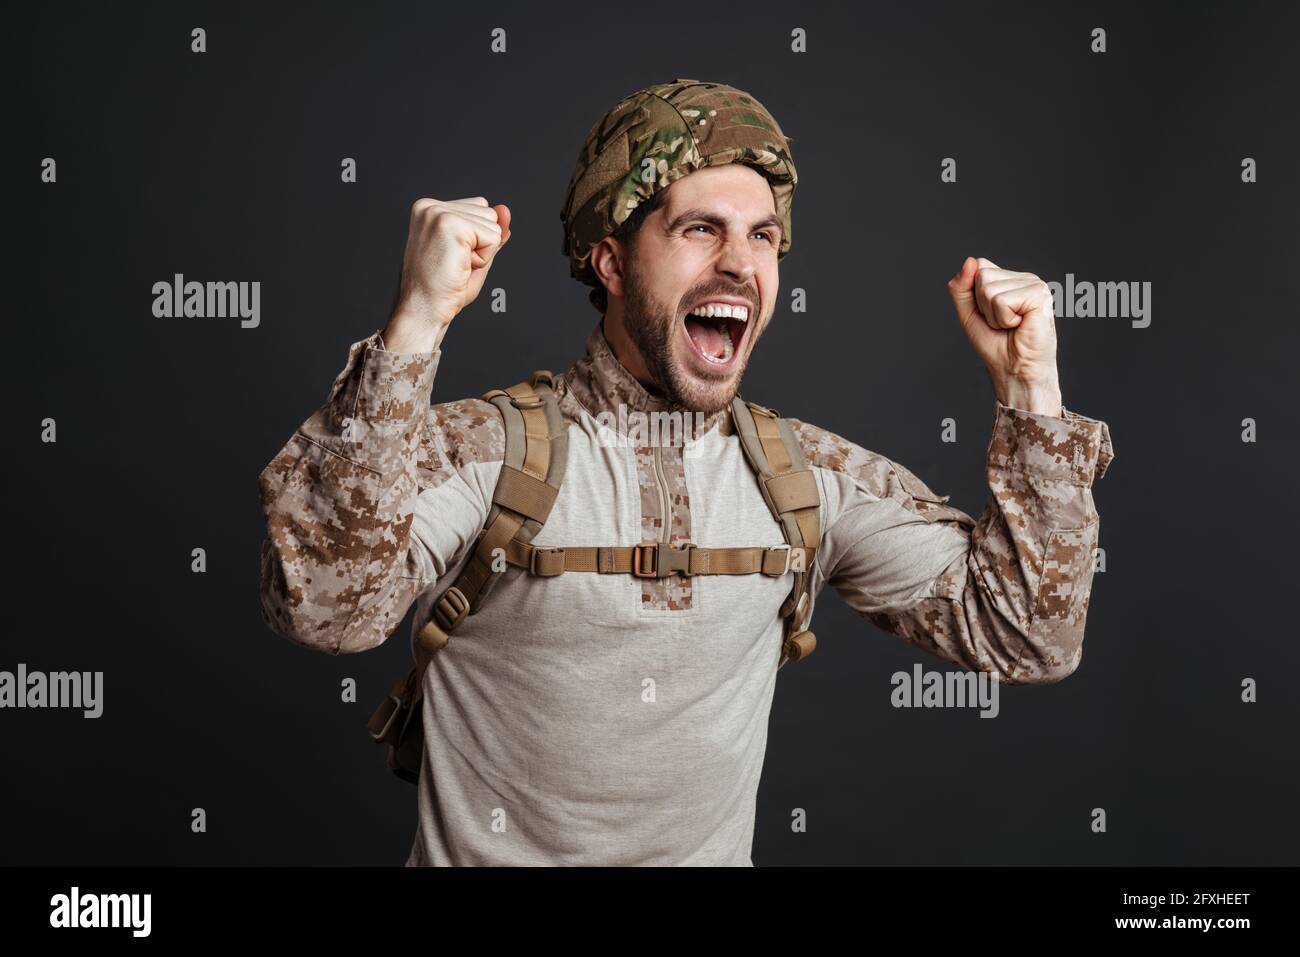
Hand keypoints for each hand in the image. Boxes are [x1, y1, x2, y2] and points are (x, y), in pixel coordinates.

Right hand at [383, 197, 510, 351]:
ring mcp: (438, 213)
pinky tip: (460, 267)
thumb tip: (505, 209)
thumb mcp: (473, 254)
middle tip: (453, 265)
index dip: (477, 239)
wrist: (424, 310)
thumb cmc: (443, 289)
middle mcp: (430, 206)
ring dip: (482, 252)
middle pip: (488, 212)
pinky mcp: (450, 224)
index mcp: (429, 209)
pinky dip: (484, 258)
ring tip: (455, 266)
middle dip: (481, 244)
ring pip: (493, 224)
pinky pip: (493, 237)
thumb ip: (489, 231)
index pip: (480, 207)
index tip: (451, 258)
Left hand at [947, 256, 1061, 415]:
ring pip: (989, 289)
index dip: (974, 295)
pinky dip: (1004, 319)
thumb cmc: (996, 344)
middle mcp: (1024, 278)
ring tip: (1010, 326)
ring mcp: (1034, 284)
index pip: (979, 266)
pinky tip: (1019, 326)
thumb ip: (961, 288)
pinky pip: (1002, 300)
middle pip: (982, 276)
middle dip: (983, 306)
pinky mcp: (1040, 295)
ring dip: (994, 315)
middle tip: (1001, 323)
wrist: (1015, 369)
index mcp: (1010, 279)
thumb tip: (969, 261)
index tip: (989, 314)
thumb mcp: (969, 313)